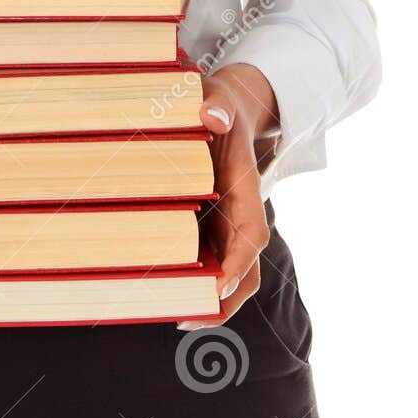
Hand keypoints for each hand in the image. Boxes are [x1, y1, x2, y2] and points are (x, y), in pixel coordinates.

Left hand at [178, 64, 278, 330]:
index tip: (218, 285)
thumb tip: (212, 116)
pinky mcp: (211, 226)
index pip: (252, 234)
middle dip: (224, 300)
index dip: (238, 263)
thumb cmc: (222, 106)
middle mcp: (241, 214)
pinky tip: (165, 292)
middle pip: (246, 268)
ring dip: (210, 299)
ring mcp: (227, 224)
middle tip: (187, 319)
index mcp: (246, 189)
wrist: (232, 108)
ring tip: (175, 316)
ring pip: (230, 272)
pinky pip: (210, 261)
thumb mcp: (218, 98)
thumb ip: (217, 105)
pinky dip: (194, 281)